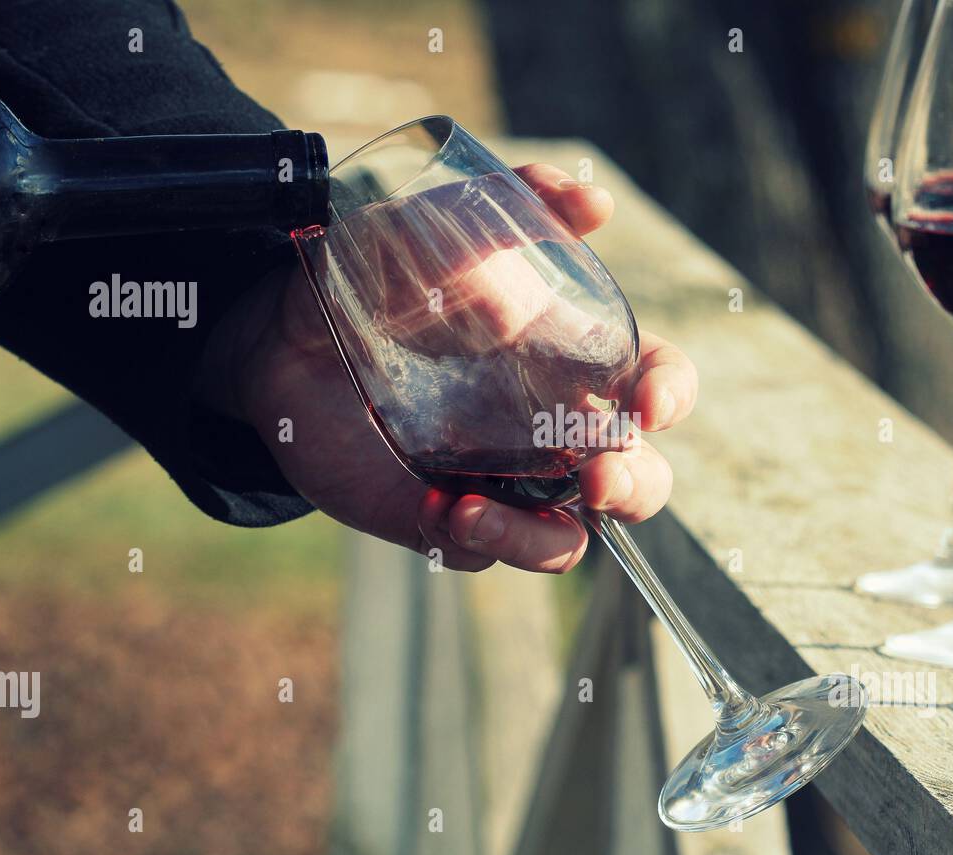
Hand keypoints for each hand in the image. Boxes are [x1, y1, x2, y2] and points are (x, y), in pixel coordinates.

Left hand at [201, 164, 696, 572]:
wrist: (284, 339)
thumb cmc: (377, 275)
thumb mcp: (438, 225)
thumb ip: (516, 207)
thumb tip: (595, 204)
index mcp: (571, 355)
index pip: (655, 380)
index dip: (668, 393)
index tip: (646, 401)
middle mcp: (551, 427)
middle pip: (638, 477)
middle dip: (634, 485)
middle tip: (598, 478)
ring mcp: (505, 480)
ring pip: (572, 536)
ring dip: (545, 537)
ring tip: (478, 513)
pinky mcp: (448, 518)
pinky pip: (485, 552)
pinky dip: (475, 540)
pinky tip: (438, 509)